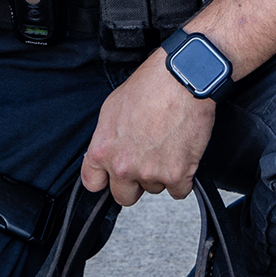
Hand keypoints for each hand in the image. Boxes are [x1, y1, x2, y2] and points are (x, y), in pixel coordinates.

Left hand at [80, 56, 215, 205]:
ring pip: (154, 189)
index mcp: (102, 151)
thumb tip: (107, 153)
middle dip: (134, 185)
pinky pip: (179, 192)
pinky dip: (182, 179)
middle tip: (145, 164)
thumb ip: (107, 139)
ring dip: (161, 175)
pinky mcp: (177, 175)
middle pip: (124, 196)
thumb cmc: (149, 88)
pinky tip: (181, 157)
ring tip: (167, 147)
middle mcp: (122, 166)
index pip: (93, 183)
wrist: (181, 80)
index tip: (113, 178)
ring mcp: (150, 173)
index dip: (105, 180)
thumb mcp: (111, 111)